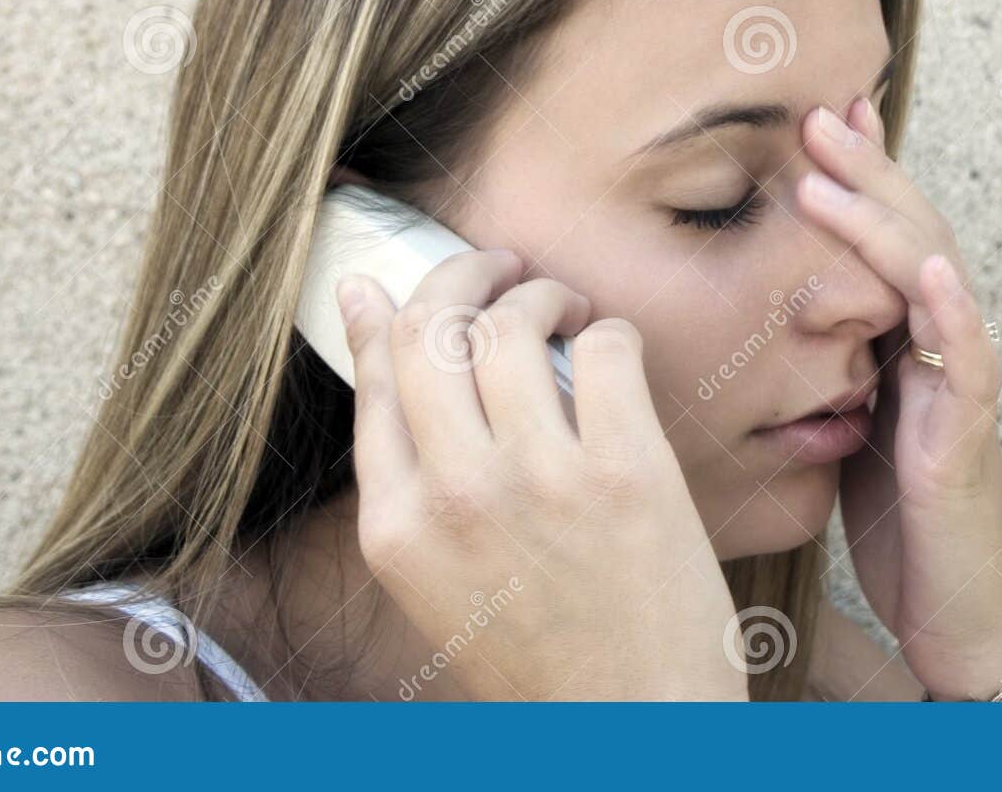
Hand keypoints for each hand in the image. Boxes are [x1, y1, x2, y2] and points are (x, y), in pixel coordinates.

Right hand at [339, 248, 747, 700]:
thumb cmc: (539, 657)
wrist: (634, 731)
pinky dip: (609, 332)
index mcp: (395, 529)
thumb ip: (406, 466)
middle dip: (464, 273)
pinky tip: (615, 354)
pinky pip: (605, 348)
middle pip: (430, 328)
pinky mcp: (626, 471)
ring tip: (563, 309)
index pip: (376, 373)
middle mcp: (455, 497)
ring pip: (510, 324)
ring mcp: (540, 481)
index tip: (411, 282)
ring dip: (540, 294)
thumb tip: (367, 323)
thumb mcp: (437, 578)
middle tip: (501, 270)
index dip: (392, 308)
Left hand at [798, 98, 1001, 700]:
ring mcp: (959, 389)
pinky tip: (933, 270)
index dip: (860, 176)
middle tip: (820, 111)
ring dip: (887, 220)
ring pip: (935, 281)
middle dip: (867, 171)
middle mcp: (939, 350)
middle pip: (911, 238)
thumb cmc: (900, 525)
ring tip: (833, 169)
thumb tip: (768, 323)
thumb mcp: (846, 426)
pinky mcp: (967, 438)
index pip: (884, 240)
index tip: (821, 115)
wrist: (953, 614)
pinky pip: (968, 365)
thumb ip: (828, 367)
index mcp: (906, 343)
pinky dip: (953, 312)